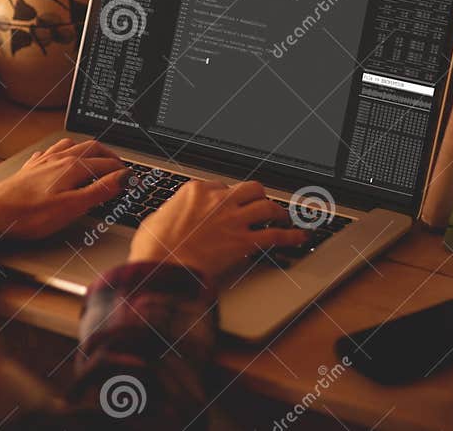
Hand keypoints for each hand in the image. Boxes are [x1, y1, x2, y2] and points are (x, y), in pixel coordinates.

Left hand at [0, 138, 130, 241]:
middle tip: (118, 166)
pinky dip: (63, 153)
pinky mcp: (30, 169)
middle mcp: (58, 159)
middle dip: (108, 154)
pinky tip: (59, 159)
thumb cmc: (30, 214)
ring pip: (70, 146)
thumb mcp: (73, 206)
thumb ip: (100, 190)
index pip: (105, 162)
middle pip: (90, 147)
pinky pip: (50, 152)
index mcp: (72, 167)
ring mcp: (42, 162)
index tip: (132, 177)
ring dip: (86, 149)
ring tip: (94, 157)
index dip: (122, 169)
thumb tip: (124, 178)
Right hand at [128, 179, 308, 280]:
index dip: (226, 197)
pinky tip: (300, 238)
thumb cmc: (153, 247)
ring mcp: (234, 220)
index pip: (220, 186)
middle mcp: (218, 200)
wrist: (161, 267)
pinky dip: (291, 236)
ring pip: (267, 206)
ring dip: (278, 212)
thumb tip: (173, 218)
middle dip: (257, 196)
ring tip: (283, 217)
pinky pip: (276, 235)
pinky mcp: (244, 242)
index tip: (228, 206)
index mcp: (195, 191)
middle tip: (260, 204)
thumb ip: (172, 213)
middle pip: (250, 189)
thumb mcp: (155, 219)